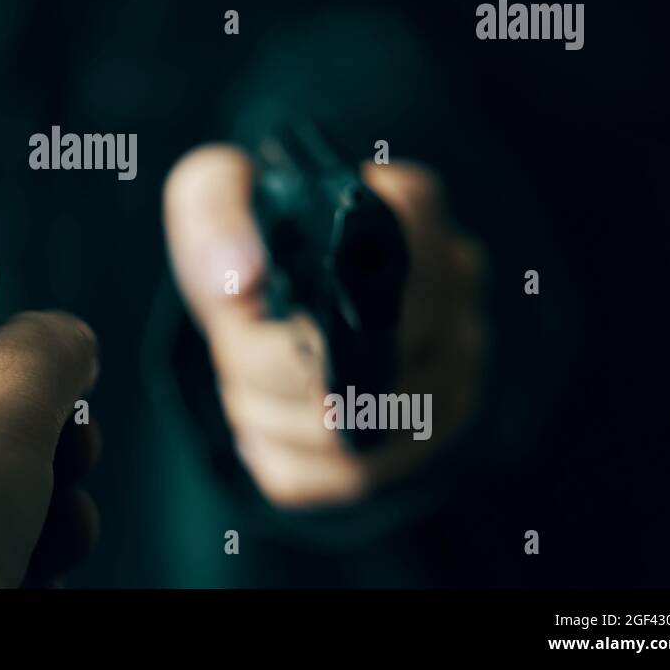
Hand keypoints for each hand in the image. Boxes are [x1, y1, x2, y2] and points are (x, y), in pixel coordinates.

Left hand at [163, 145, 484, 508]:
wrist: (275, 277)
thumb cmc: (252, 228)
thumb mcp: (216, 191)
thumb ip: (215, 211)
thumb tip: (241, 278)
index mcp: (408, 212)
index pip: (393, 259)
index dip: (306, 302)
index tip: (249, 305)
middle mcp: (453, 289)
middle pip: (357, 367)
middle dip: (265, 366)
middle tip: (231, 342)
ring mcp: (453, 366)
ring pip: (351, 434)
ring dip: (268, 415)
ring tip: (242, 380)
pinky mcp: (432, 432)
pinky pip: (349, 477)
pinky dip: (284, 457)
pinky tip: (261, 424)